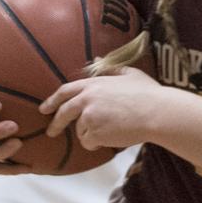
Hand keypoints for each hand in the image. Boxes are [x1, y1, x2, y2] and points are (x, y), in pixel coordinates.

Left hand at [41, 67, 172, 149]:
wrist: (156, 113)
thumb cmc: (148, 93)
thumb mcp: (131, 74)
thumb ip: (111, 67)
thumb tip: (97, 58)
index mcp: (93, 84)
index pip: (65, 91)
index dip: (53, 100)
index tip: (45, 108)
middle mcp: (87, 99)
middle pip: (63, 113)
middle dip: (55, 124)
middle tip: (52, 131)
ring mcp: (89, 117)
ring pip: (81, 131)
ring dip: (91, 134)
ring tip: (112, 131)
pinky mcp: (94, 133)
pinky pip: (89, 143)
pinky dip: (97, 144)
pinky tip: (113, 138)